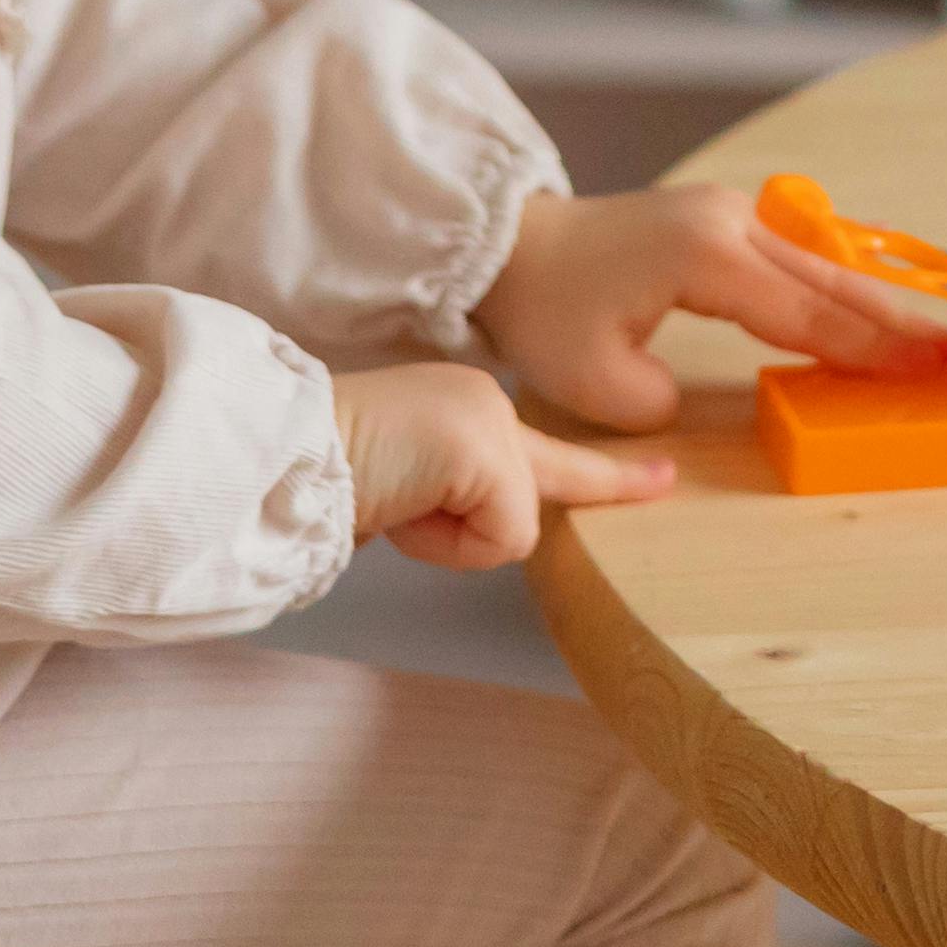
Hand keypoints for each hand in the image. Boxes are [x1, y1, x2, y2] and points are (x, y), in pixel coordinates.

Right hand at [330, 359, 672, 568]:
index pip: (548, 450)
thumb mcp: (407, 492)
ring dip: (451, 542)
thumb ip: (456, 502)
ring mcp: (487, 417)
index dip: (607, 475)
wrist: (284, 457)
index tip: (663, 479)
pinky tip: (405, 508)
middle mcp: (484, 401)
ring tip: (397, 506)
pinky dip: (449, 546)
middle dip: (561, 499)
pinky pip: (500, 536)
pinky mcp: (484, 447)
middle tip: (639, 482)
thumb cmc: (325, 481)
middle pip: (546, 485)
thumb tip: (500, 530)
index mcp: (464, 409)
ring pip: (513, 524)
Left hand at [474, 183, 946, 431]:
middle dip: (894, 321)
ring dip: (874, 301)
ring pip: (819, 263)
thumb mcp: (593, 380)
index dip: (868, 347)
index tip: (923, 366)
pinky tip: (873, 305)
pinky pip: (797, 255)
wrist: (510, 247)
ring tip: (930, 336)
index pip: (804, 314)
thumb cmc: (547, 310)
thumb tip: (694, 397)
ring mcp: (729, 212)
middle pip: (829, 280)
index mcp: (706, 260)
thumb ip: (659, 403)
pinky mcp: (722, 219)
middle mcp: (730, 223)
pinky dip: (838, 285)